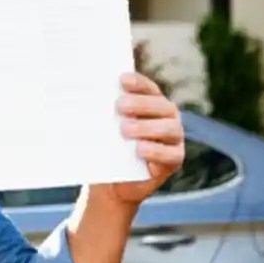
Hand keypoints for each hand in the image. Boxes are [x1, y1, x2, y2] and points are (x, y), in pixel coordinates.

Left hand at [95, 71, 185, 205]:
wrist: (114, 182)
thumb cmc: (111, 148)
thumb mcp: (106, 129)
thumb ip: (106, 113)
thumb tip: (89, 97)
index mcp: (152, 103)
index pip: (149, 88)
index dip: (138, 83)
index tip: (121, 79)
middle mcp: (167, 117)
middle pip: (161, 105)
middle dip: (141, 104)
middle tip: (119, 106)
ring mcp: (174, 138)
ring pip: (169, 128)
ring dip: (147, 127)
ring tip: (125, 130)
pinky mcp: (175, 159)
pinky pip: (171, 154)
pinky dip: (156, 151)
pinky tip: (140, 149)